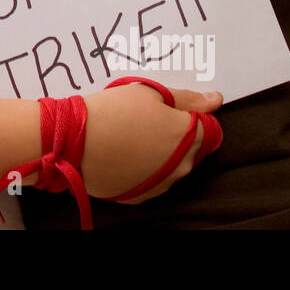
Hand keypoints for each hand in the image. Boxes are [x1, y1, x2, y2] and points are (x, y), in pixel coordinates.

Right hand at [82, 83, 222, 202]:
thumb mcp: (150, 93)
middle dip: (178, 134)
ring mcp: (162, 184)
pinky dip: (145, 168)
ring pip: (173, 167)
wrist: (74, 141)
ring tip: (133, 136)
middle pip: (193, 149)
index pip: (209, 127)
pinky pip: (153, 180)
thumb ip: (187, 98)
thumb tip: (216, 100)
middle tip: (149, 119)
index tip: (172, 108)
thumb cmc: (112, 112)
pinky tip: (125, 154)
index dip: (192, 114)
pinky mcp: (141, 195)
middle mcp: (181, 166)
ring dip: (162, 153)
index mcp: (189, 137)